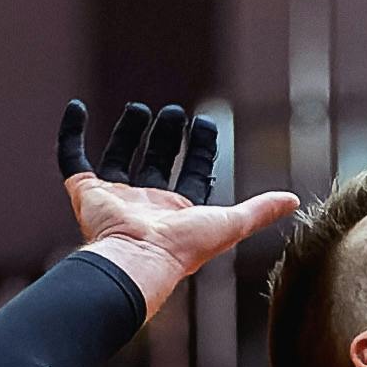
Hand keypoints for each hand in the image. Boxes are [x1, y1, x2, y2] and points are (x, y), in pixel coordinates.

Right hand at [60, 97, 298, 327]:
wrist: (136, 258)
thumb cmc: (182, 248)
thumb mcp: (230, 224)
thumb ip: (259, 211)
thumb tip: (295, 200)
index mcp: (178, 213)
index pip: (192, 174)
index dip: (200, 149)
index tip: (206, 124)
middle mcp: (146, 205)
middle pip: (156, 164)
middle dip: (166, 138)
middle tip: (174, 114)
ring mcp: (114, 198)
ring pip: (119, 158)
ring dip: (129, 133)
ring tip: (139, 108)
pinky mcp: (85, 192)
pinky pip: (72, 158)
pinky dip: (70, 133)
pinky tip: (77, 108)